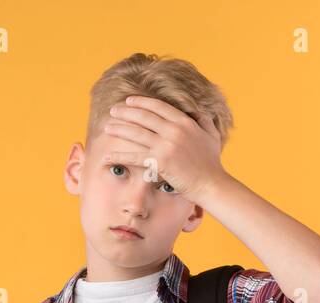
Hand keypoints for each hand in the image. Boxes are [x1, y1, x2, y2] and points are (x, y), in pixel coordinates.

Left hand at [100, 95, 228, 205]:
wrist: (211, 184)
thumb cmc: (212, 163)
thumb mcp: (211, 135)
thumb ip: (204, 120)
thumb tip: (199, 110)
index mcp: (184, 122)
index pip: (158, 106)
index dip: (141, 102)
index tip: (129, 101)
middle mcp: (174, 130)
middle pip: (143, 117)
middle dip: (125, 112)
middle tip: (113, 110)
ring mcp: (166, 146)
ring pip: (136, 134)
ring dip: (119, 129)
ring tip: (107, 127)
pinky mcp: (159, 162)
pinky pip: (134, 157)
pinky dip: (119, 155)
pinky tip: (107, 155)